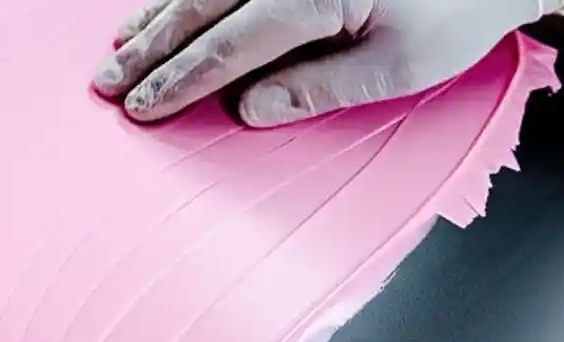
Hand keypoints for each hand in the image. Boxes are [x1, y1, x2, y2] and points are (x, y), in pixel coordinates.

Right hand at [93, 0, 563, 125]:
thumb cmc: (458, 10)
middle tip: (105, 82)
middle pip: (199, 7)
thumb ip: (318, 87)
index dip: (178, 81)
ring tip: (117, 46)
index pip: (228, 45)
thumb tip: (247, 110)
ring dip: (155, 15)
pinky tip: (159, 6)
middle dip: (148, 49)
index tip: (141, 108)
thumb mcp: (399, 65)